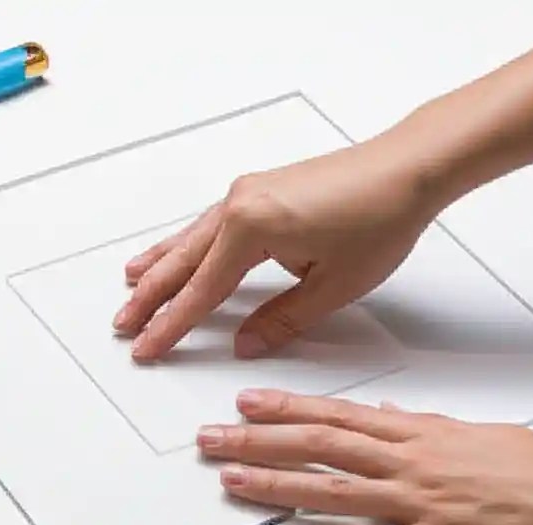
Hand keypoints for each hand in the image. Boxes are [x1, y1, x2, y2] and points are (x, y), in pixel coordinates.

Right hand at [113, 135, 445, 361]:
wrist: (408, 168)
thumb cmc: (380, 217)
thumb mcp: (333, 287)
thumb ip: (282, 320)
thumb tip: (245, 343)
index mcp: (251, 229)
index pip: (201, 291)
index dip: (171, 326)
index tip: (147, 348)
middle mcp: (239, 205)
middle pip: (183, 262)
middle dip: (151, 298)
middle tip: (124, 327)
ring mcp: (247, 193)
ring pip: (189, 239)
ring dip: (159, 267)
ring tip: (130, 287)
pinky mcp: (259, 190)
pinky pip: (207, 224)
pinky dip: (184, 243)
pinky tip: (174, 250)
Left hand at [197, 389, 532, 524]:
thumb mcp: (477, 432)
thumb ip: (423, 425)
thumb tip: (384, 412)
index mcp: (420, 432)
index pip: (338, 414)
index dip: (286, 407)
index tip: (247, 401)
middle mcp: (409, 462)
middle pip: (319, 446)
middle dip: (259, 441)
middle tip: (212, 437)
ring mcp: (418, 503)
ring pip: (331, 490)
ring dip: (275, 487)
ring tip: (230, 482)